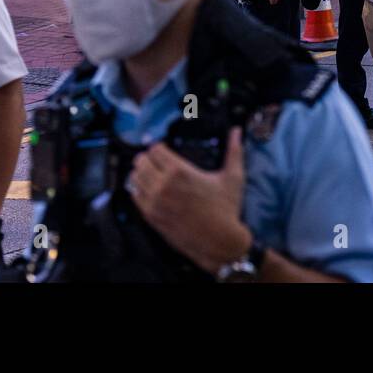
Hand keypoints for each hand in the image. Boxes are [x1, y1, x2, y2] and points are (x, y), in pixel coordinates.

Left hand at [130, 128, 252, 275]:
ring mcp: (154, 202)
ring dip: (142, 173)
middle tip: (157, 160)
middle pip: (141, 161)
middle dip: (148, 158)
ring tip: (152, 172)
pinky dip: (139, 189)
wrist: (218, 242)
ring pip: (134, 178)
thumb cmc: (226, 209)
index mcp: (180, 171)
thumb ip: (234, 150)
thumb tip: (237, 130)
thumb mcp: (233, 177)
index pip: (155, 150)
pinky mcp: (150, 217)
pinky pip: (135, 196)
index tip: (165, 149)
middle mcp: (162, 185)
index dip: (159, 147)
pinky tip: (149, 188)